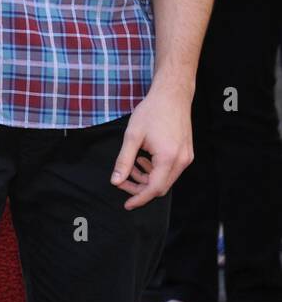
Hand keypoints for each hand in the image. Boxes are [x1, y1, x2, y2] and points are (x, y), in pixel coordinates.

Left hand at [111, 79, 194, 208]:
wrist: (171, 96)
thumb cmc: (151, 112)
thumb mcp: (132, 136)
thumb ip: (124, 161)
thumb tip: (115, 181)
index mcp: (168, 158)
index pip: (154, 189)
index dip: (139, 198)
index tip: (127, 205)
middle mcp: (182, 161)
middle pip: (160, 187)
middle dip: (140, 187)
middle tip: (122, 180)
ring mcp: (186, 158)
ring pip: (165, 179)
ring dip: (147, 177)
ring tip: (131, 164)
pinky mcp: (186, 153)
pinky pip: (170, 170)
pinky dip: (155, 170)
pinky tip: (142, 159)